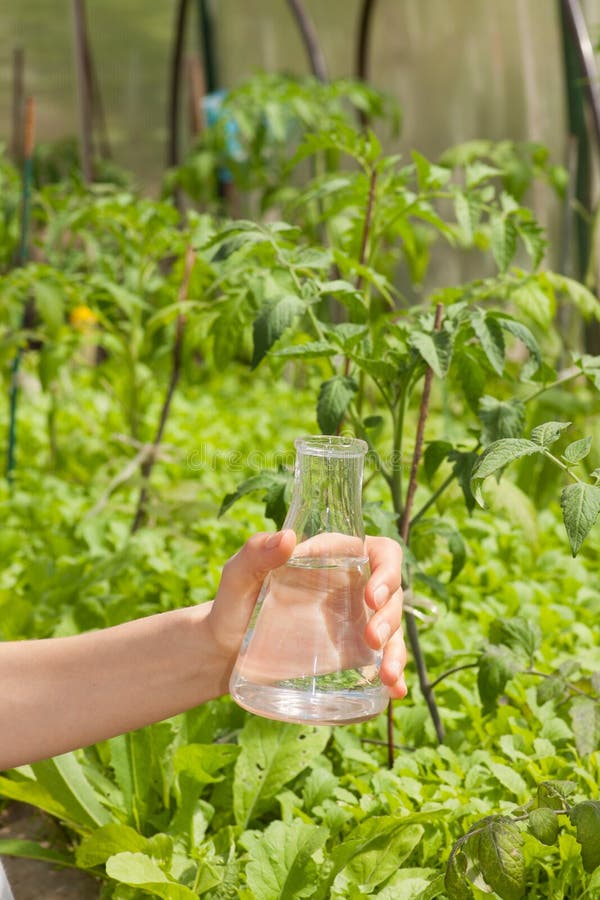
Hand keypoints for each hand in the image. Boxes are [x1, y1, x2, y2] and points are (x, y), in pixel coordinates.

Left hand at [207, 531, 406, 698]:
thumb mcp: (237, 576)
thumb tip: (288, 538)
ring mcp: (354, 623)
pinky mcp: (351, 655)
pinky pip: (381, 661)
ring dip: (397, 651)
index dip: (387, 570)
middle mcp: (351, 588)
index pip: (379, 552)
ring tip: (388, 676)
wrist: (225, 653)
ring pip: (392, 630)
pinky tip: (394, 691)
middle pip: (391, 594)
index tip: (372, 595)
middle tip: (372, 639)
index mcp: (334, 557)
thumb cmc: (232, 605)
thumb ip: (255, 553)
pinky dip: (393, 676)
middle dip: (390, 616)